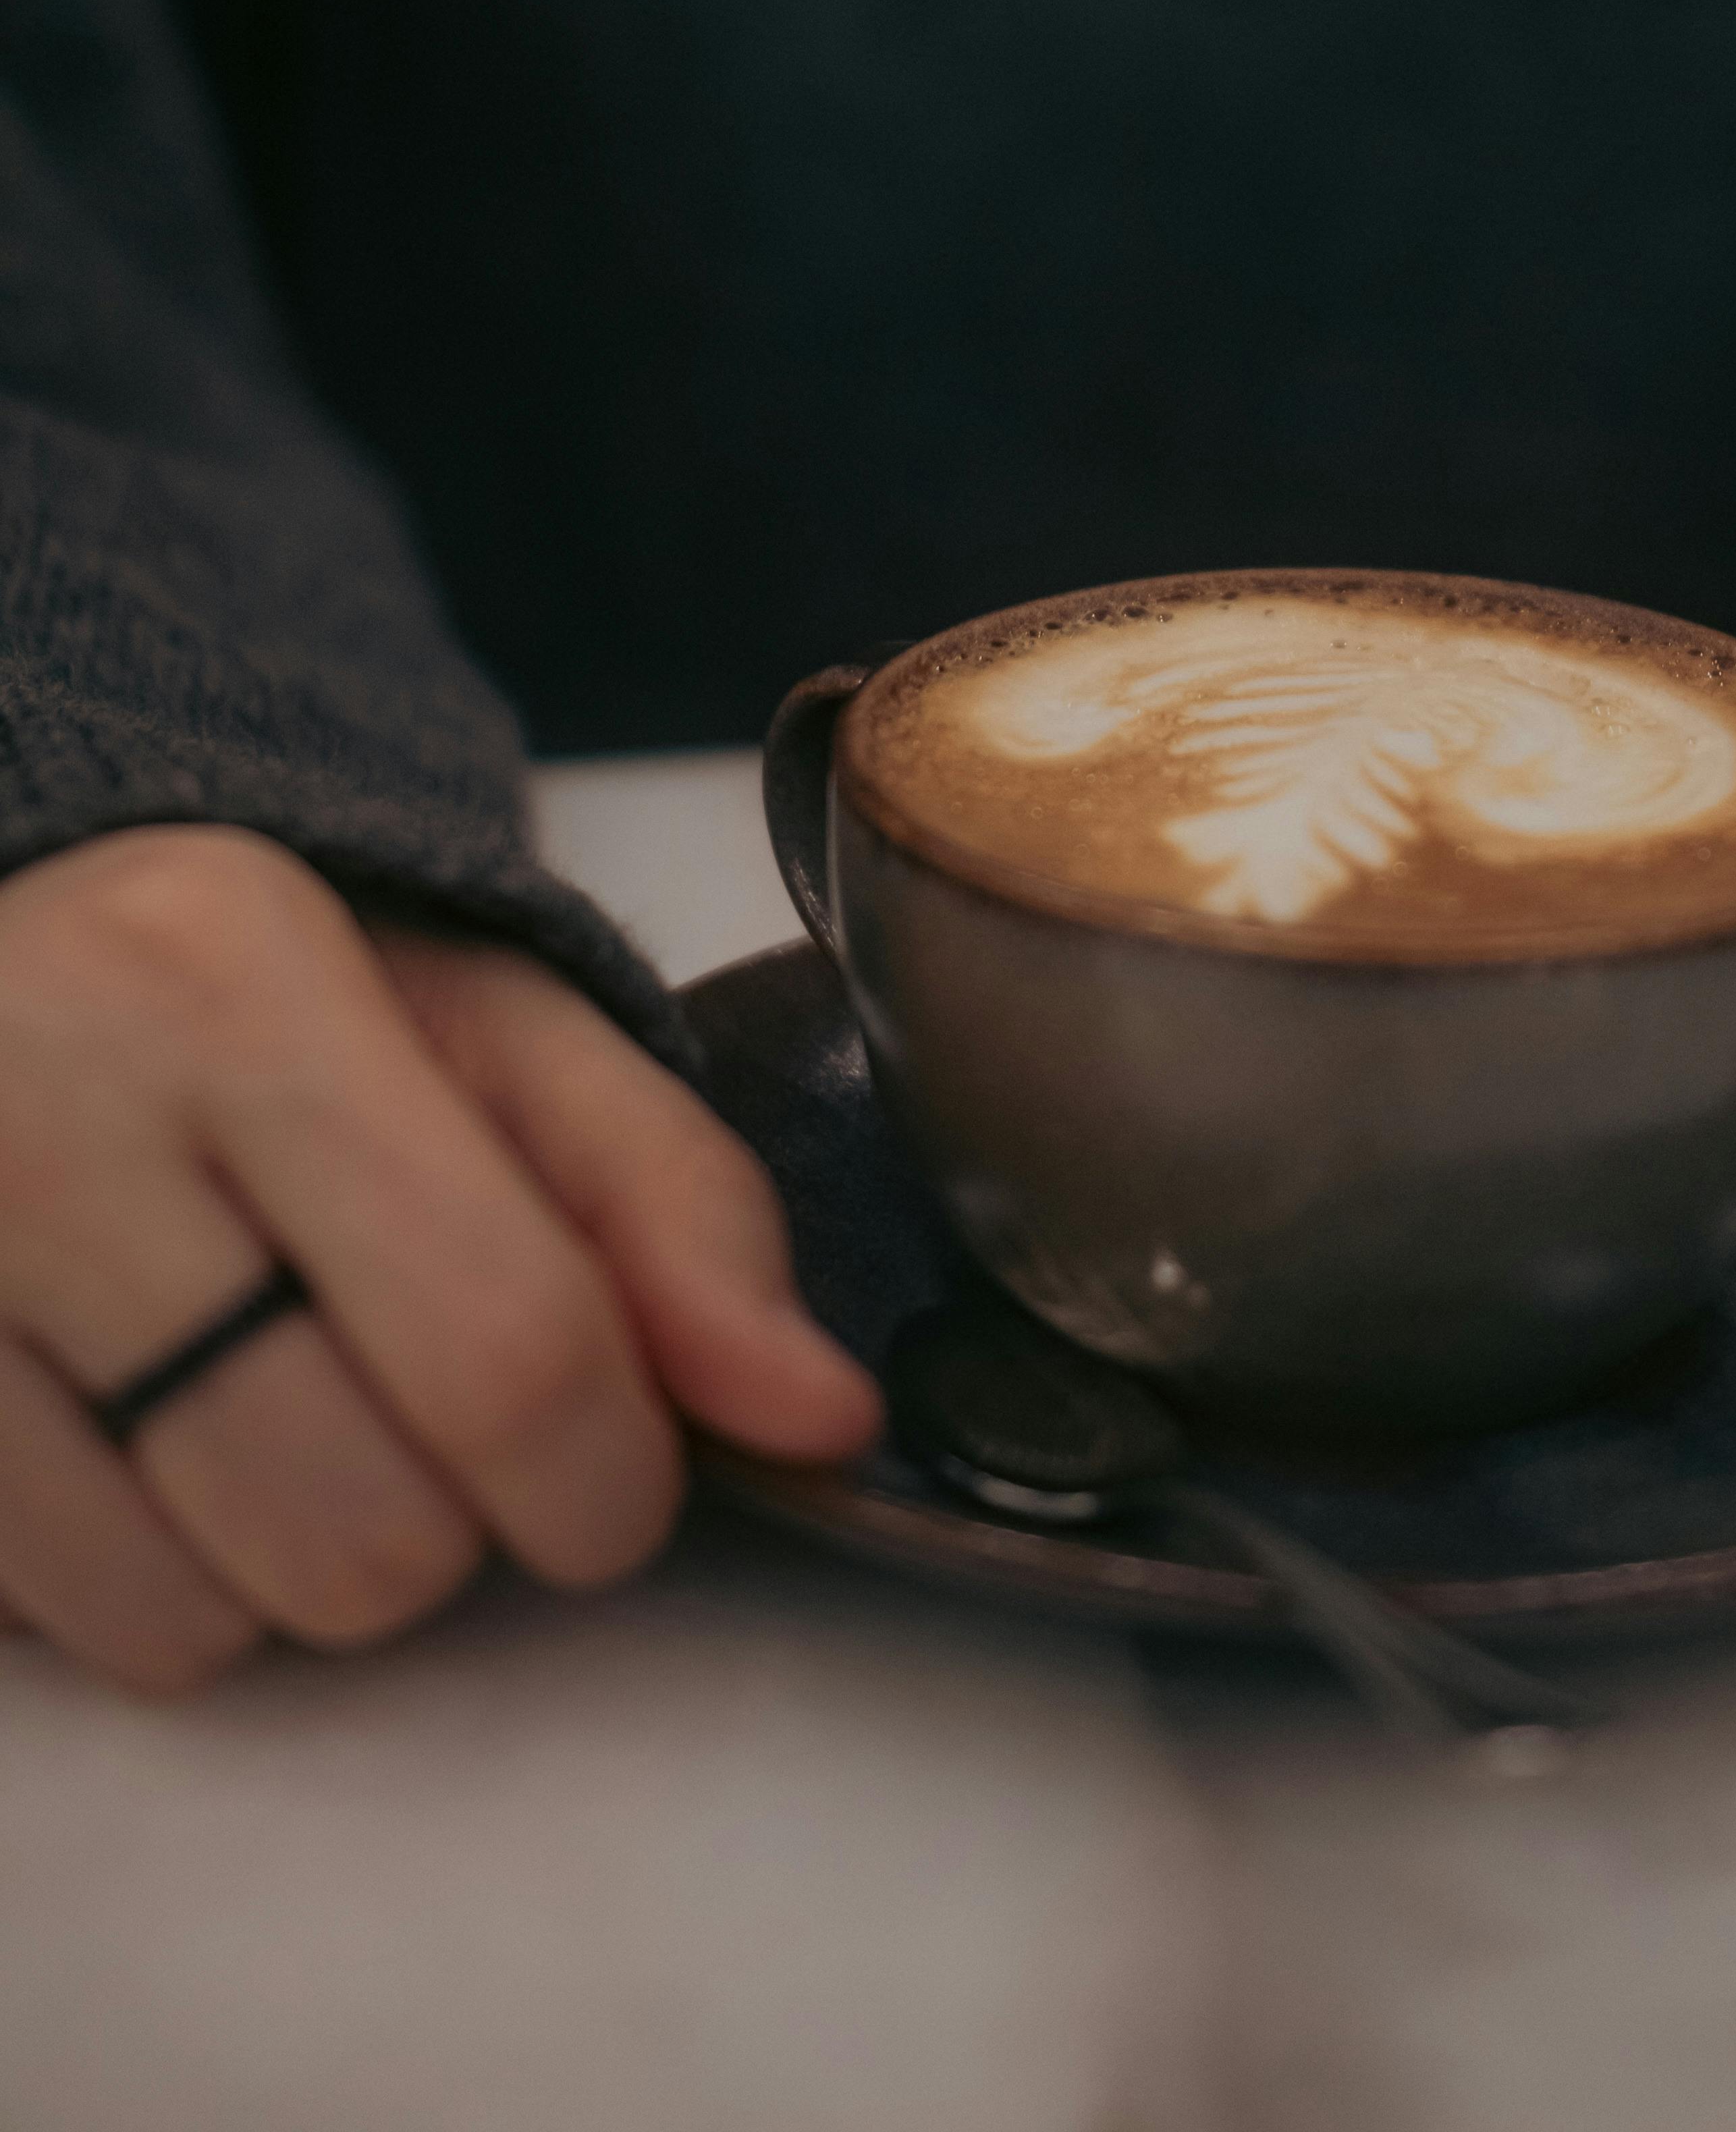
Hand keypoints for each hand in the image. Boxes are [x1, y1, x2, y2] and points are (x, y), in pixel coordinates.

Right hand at [0, 824, 880, 1692]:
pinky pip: (58, 1630)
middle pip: (358, 1529)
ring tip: (273, 1403)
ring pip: (194, 1624)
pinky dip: (146, 1580)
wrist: (4, 933)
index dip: (609, 1477)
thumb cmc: (278, 991)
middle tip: (423, 1410)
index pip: (505, 1348)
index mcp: (230, 981)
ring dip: (288, 1569)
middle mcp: (42, 1117)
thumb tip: (825, 1413)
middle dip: (452, 1529)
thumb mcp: (501, 1031)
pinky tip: (148, 1433)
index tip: (620, 1471)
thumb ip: (677, 1207)